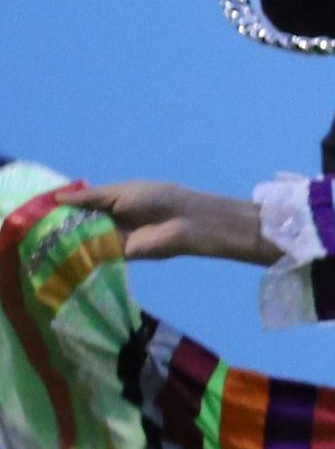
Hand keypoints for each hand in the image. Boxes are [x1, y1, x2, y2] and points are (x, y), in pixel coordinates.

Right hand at [53, 182, 276, 264]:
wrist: (183, 221)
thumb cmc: (156, 198)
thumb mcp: (119, 193)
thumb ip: (90, 197)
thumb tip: (57, 198)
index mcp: (111, 201)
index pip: (81, 206)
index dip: (62, 209)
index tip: (40, 212)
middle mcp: (110, 220)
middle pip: (80, 225)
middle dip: (62, 227)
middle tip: (37, 231)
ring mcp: (113, 238)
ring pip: (85, 241)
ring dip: (69, 242)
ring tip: (45, 242)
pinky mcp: (119, 256)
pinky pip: (96, 255)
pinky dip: (81, 255)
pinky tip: (63, 254)